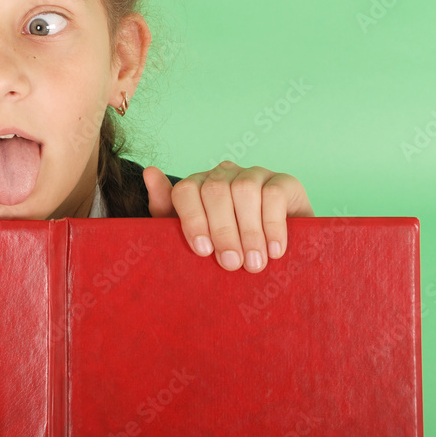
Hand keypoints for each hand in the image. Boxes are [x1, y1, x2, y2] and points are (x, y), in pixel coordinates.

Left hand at [144, 160, 313, 272]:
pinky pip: (275, 194)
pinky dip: (273, 224)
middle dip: (222, 230)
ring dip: (249, 231)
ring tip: (254, 262)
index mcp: (198, 185)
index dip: (192, 220)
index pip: (185, 190)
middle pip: (215, 190)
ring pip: (244, 190)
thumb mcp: (193, 238)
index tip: (203, 252)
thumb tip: (150, 172)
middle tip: (232, 264)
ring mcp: (255, 174)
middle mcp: (224, 174)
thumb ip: (166, 209)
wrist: (273, 256)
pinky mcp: (285, 181)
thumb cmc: (226, 248)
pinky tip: (274, 250)